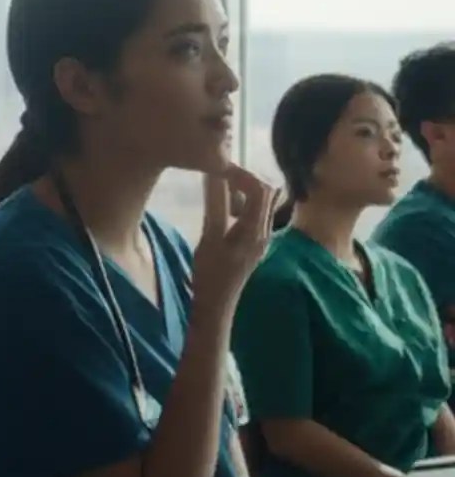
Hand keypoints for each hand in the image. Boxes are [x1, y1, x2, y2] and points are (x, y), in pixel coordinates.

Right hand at [192, 164, 276, 310]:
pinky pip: (255, 215)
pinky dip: (243, 205)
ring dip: (245, 192)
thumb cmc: (209, 272)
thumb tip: (214, 172)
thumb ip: (214, 203)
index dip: (242, 174)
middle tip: (220, 179)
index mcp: (255, 229)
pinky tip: (224, 211)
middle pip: (267, 193)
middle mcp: (264, 231)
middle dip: (246, 179)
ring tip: (221, 194)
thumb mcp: (209, 236)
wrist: (216, 304)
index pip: (260, 188)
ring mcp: (261, 238)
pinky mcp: (254, 244)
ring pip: (263, 203)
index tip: (219, 171)